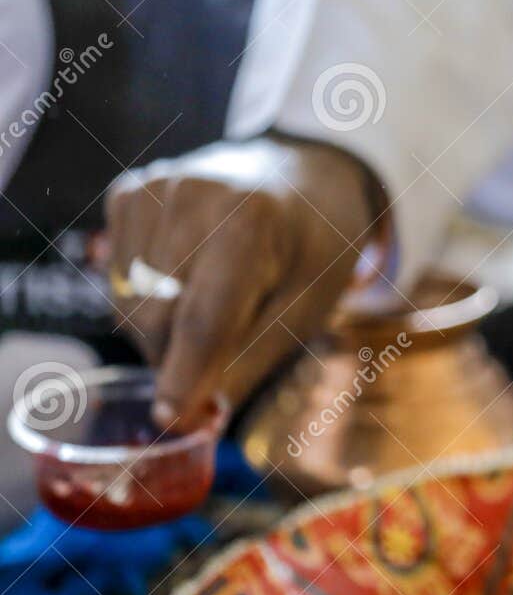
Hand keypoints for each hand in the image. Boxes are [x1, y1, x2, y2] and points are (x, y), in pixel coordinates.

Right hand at [105, 136, 385, 429]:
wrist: (302, 174)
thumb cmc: (314, 246)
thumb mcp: (309, 304)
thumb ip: (253, 358)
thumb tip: (200, 417)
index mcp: (250, 222)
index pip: (204, 319)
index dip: (186, 377)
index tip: (173, 420)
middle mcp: (191, 197)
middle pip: (159, 317)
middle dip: (180, 358)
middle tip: (219, 363)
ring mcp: (153, 190)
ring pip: (129, 303)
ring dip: (162, 332)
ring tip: (211, 310)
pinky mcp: (130, 193)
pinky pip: (117, 277)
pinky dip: (146, 297)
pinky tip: (187, 278)